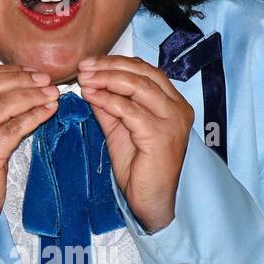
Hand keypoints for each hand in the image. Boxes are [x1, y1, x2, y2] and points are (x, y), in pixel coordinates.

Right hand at [0, 65, 57, 232]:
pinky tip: (47, 112)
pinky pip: (12, 130)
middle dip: (20, 80)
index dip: (5, 72)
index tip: (29, 71)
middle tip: (45, 80)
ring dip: (31, 96)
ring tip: (51, 94)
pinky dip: (33, 117)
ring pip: (1, 106)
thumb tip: (21, 84)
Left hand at [77, 56, 194, 232]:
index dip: (117, 63)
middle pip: (144, 73)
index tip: (91, 62)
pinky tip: (90, 95)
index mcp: (173, 103)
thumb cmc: (139, 168)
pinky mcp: (160, 136)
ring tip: (85, 78)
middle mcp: (178, 108)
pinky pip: (130, 110)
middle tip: (84, 66)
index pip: (146, 71)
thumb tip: (90, 82)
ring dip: (107, 79)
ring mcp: (172, 121)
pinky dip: (107, 100)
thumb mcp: (120, 128)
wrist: (150, 201)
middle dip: (110, 66)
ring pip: (138, 86)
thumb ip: (109, 105)